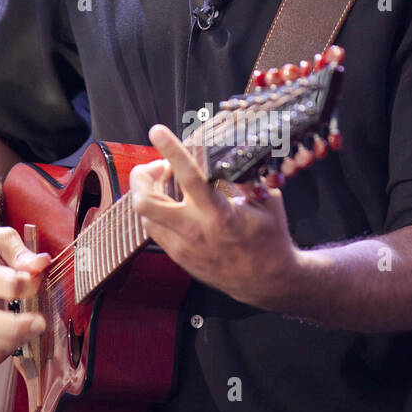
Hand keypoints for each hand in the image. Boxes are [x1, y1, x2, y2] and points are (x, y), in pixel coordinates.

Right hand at [0, 225, 51, 366]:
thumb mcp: (2, 237)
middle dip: (18, 327)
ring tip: (34, 330)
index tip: (39, 278)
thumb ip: (22, 252)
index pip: (7, 285)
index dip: (29, 284)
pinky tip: (14, 344)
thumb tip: (41, 265)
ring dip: (13, 342)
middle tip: (41, 323)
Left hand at [129, 123, 302, 308]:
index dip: (170, 150)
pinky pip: (153, 229)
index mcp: (220, 214)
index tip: (157, 131)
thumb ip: (246, 177)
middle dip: (141, 177)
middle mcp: (195, 230)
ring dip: (147, 193)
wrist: (266, 281)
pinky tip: (169, 202)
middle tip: (156, 166)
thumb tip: (232, 151)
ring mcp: (183, 246)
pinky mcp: (178, 256)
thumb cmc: (269, 238)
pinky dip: (155, 210)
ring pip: (144, 215)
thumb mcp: (267, 202)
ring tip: (164, 182)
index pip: (189, 176)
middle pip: (146, 202)